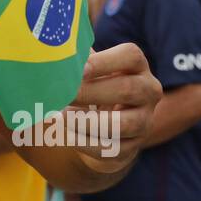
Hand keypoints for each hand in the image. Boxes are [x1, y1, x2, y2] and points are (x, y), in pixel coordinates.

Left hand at [69, 42, 161, 174]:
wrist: (102, 128)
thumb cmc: (92, 88)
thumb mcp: (89, 70)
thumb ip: (76, 59)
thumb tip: (52, 52)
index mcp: (137, 67)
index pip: (131, 56)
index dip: (103, 62)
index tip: (77, 70)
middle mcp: (148, 93)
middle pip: (127, 89)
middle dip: (90, 92)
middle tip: (63, 94)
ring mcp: (143, 122)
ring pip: (122, 124)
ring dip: (86, 121)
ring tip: (62, 116)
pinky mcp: (130, 149)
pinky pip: (109, 148)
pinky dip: (84, 142)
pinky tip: (66, 133)